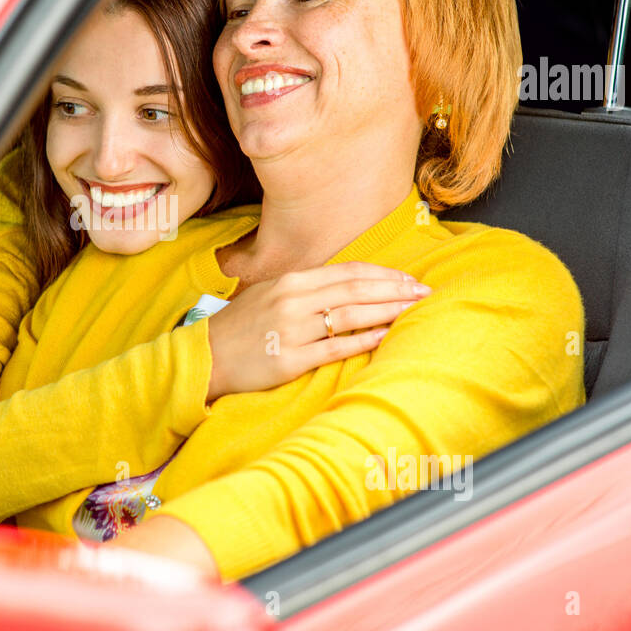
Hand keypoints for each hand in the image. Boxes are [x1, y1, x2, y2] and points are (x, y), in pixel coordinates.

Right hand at [205, 262, 429, 400]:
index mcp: (291, 281)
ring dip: (387, 310)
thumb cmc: (241, 327)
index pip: (348, 272)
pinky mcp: (290, 359)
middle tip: (424, 292)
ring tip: (414, 310)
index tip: (408, 278)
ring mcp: (292, 329)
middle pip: (355, 289)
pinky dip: (364, 339)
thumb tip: (347, 285)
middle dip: (394, 289)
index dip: (382, 274)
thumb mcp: (269, 294)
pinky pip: (336, 347)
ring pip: (351, 315)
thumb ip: (306, 288)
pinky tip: (386, 335)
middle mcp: (293, 301)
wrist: (206, 357)